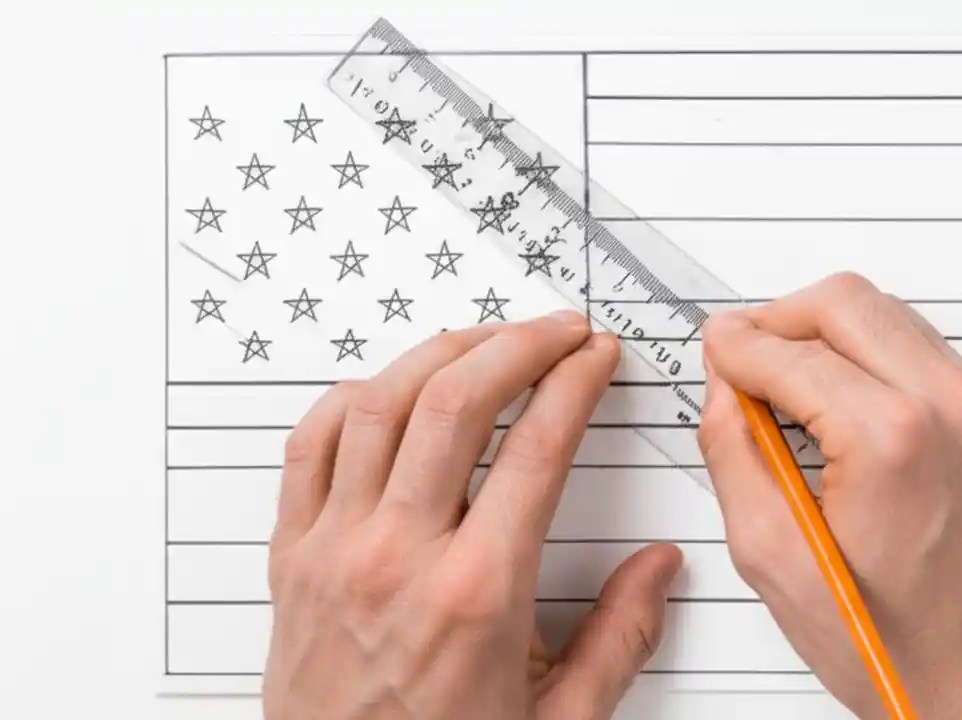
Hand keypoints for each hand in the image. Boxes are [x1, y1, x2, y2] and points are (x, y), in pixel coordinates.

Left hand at [264, 312, 682, 719]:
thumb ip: (620, 640)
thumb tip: (658, 570)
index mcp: (478, 593)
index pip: (539, 446)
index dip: (576, 381)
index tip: (595, 357)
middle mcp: (401, 557)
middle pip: (460, 401)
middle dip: (519, 344)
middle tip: (556, 331)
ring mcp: (337, 548)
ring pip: (382, 404)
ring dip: (442, 353)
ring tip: (484, 339)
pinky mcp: (294, 556)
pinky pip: (309, 443)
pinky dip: (354, 397)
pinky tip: (388, 387)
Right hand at [699, 274, 961, 719]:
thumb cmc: (886, 638)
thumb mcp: (771, 554)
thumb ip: (734, 452)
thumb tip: (725, 390)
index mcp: (891, 440)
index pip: (791, 353)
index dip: (737, 347)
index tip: (715, 352)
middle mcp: (949, 409)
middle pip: (845, 302)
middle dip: (779, 320)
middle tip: (743, 358)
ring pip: (885, 313)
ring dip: (824, 333)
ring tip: (785, 382)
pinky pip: (919, 346)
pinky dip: (868, 354)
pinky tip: (837, 400)